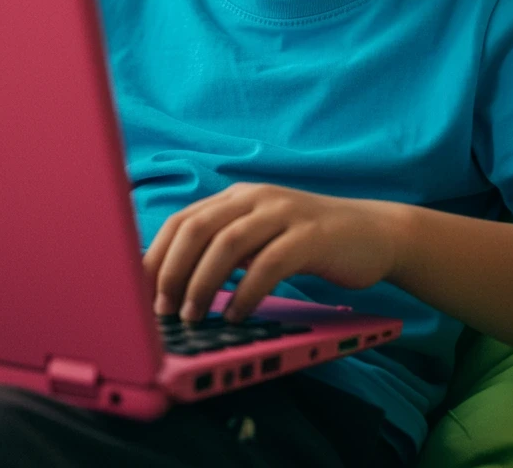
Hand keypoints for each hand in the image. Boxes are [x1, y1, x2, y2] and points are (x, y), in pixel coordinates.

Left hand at [142, 183, 403, 322]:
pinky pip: (269, 264)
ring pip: (228, 243)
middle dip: (172, 270)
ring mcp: (284, 213)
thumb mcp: (262, 236)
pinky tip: (238, 315)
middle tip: (162, 309)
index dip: (156, 255)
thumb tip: (174, 284)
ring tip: (193, 316)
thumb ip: (226, 248)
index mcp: (238, 197)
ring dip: (202, 283)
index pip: (182, 220)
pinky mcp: (311, 236)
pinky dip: (247, 292)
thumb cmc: (310, 242)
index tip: (137, 291)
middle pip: (197, 227)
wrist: (375, 232)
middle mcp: (256, 197)